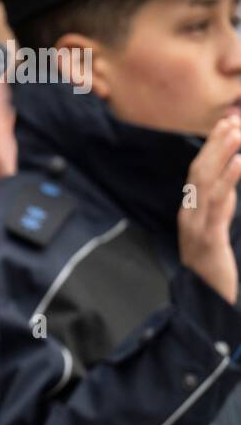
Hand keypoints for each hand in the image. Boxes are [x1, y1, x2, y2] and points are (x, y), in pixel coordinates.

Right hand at [179, 114, 240, 303]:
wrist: (206, 303)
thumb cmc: (216, 272)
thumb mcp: (216, 238)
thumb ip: (219, 213)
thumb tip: (227, 190)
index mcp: (191, 215)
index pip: (198, 175)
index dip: (211, 150)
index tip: (226, 126)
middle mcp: (189, 217)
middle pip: (198, 174)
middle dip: (215, 146)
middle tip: (232, 121)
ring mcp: (196, 228)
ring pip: (205, 184)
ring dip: (221, 155)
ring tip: (236, 133)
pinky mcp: (208, 240)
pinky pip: (219, 205)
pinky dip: (228, 181)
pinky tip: (239, 163)